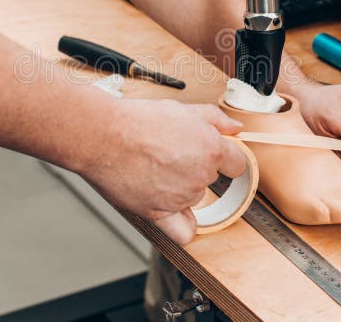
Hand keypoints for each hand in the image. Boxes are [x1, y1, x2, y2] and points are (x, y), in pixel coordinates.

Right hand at [81, 99, 246, 244]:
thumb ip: (216, 119)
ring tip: (157, 168)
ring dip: (182, 187)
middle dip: (197, 165)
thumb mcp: (183, 109)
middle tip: (172, 151)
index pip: (237, 163)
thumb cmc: (138, 121)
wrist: (103, 136)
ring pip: (194, 197)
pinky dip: (183, 225)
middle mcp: (200, 176)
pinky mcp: (159, 213)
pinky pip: (182, 232)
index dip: (226, 157)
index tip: (215, 154)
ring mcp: (181, 197)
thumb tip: (235, 129)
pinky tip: (175, 211)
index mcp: (211, 150)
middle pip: (211, 178)